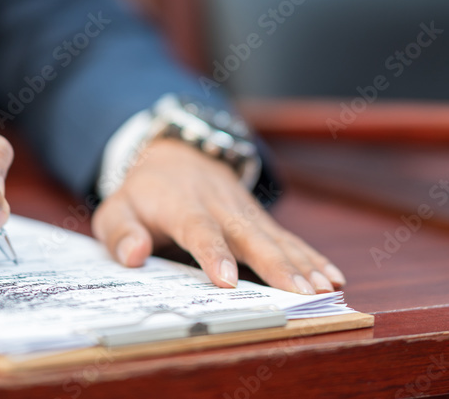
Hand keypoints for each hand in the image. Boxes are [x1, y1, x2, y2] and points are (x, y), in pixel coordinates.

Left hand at [92, 139, 344, 293]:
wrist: (178, 154)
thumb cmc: (144, 193)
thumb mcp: (116, 208)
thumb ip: (120, 232)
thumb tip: (133, 256)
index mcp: (182, 206)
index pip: (199, 230)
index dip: (213, 254)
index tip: (227, 281)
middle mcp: (220, 207)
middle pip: (250, 236)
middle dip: (275, 265)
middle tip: (298, 294)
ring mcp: (245, 212)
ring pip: (276, 238)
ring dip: (301, 264)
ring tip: (322, 290)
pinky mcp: (260, 220)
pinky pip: (288, 238)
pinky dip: (311, 257)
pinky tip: (332, 277)